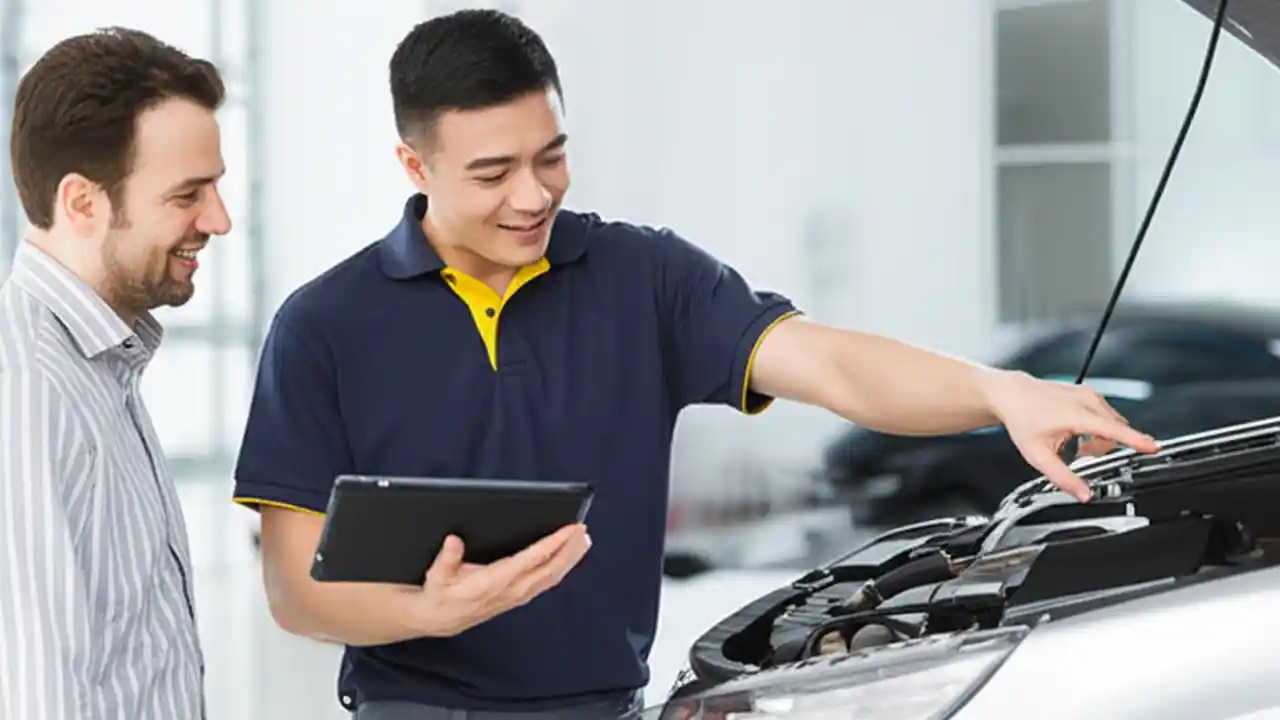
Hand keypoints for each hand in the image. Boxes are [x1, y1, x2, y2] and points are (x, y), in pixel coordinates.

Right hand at [411, 523, 590, 636]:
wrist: (438, 620)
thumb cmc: (440, 593)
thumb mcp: (436, 574)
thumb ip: (447, 558)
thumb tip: (454, 541)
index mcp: (494, 581)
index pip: (531, 559)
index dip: (553, 543)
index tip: (568, 529)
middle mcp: (511, 590)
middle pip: (549, 569)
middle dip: (569, 549)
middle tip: (582, 530)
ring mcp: (517, 596)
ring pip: (551, 577)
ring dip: (569, 559)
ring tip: (583, 540)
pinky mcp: (519, 598)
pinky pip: (546, 582)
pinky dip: (561, 568)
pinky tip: (568, 557)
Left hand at [981, 370, 1159, 501]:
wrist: (1013, 395)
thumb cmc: (1023, 420)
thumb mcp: (1038, 456)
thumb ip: (1063, 477)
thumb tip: (1083, 494)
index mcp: (1076, 415)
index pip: (1114, 430)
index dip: (1136, 441)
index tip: (1153, 447)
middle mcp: (1087, 400)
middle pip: (1115, 432)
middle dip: (1103, 448)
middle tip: (1079, 453)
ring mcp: (1089, 394)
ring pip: (1111, 424)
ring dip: (1100, 439)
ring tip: (1075, 443)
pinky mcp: (1089, 392)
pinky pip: (1105, 415)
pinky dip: (1096, 427)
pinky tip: (1076, 431)